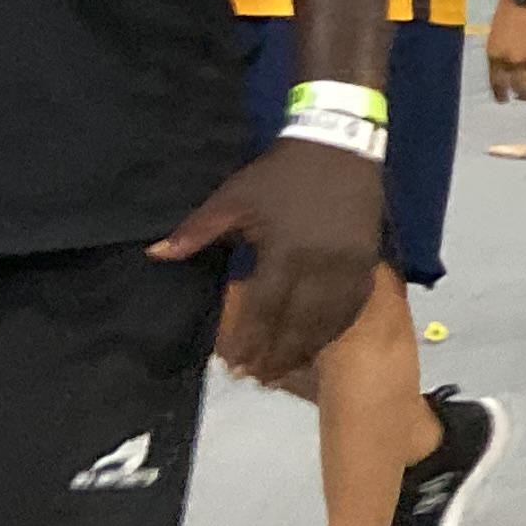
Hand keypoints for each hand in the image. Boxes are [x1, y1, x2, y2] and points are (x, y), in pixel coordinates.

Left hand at [149, 139, 382, 382]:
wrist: (339, 146)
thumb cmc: (281, 174)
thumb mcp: (233, 196)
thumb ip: (197, 231)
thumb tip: (157, 255)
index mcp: (286, 250)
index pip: (265, 308)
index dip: (250, 339)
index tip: (237, 365)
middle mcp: (321, 264)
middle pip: (299, 322)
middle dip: (278, 353)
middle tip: (260, 378)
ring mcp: (349, 265)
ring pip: (330, 318)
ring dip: (308, 347)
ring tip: (288, 369)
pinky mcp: (368, 260)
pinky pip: (354, 304)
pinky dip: (337, 327)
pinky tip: (322, 340)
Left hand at [486, 0, 525, 100]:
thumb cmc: (510, 7)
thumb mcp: (497, 32)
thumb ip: (503, 52)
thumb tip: (510, 69)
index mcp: (496, 55)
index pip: (498, 84)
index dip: (502, 95)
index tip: (505, 100)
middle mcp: (514, 61)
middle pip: (521, 88)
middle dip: (525, 94)